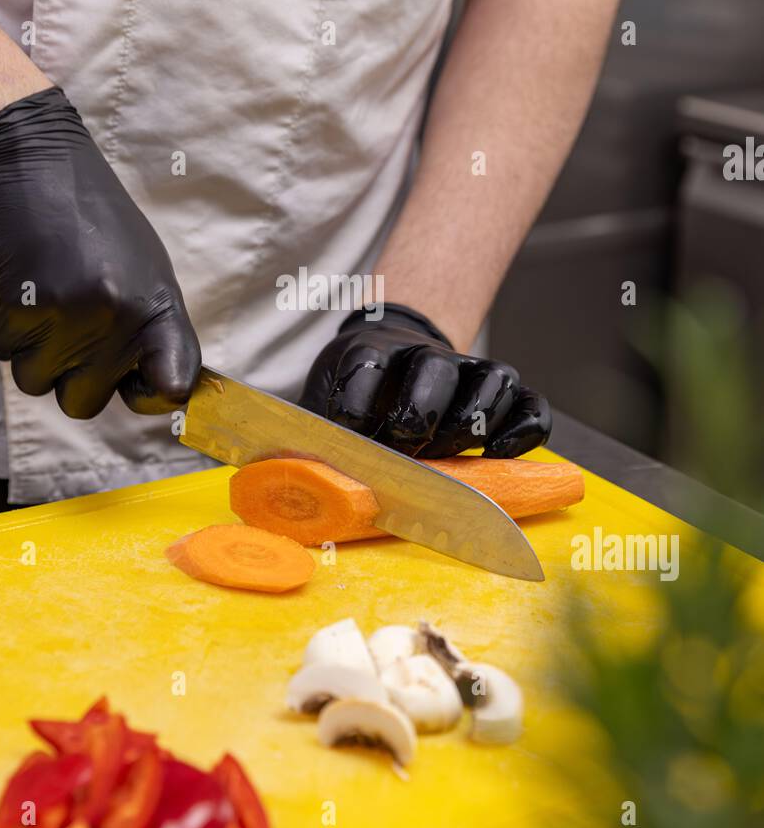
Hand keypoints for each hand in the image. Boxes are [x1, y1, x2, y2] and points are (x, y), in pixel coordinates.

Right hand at [0, 86, 200, 418]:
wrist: (29, 158)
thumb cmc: (88, 216)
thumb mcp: (144, 266)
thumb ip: (151, 329)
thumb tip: (159, 387)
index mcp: (157, 307)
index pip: (173, 384)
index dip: (151, 396)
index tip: (138, 386)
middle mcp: (116, 319)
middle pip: (84, 402)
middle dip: (70, 373)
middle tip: (67, 317)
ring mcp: (63, 318)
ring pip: (36, 381)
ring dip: (31, 348)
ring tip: (41, 290)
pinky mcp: (12, 312)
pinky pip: (1, 352)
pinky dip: (2, 324)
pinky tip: (16, 279)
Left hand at [300, 303, 549, 458]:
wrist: (389, 361)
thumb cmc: (350, 397)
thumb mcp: (318, 405)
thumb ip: (309, 435)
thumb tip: (295, 477)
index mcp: (370, 350)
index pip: (366, 361)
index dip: (356, 398)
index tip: (346, 430)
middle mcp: (425, 354)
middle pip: (436, 368)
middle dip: (419, 413)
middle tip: (403, 444)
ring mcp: (470, 371)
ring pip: (492, 379)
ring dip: (470, 421)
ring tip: (445, 453)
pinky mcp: (502, 396)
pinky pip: (531, 405)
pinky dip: (524, 431)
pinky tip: (499, 455)